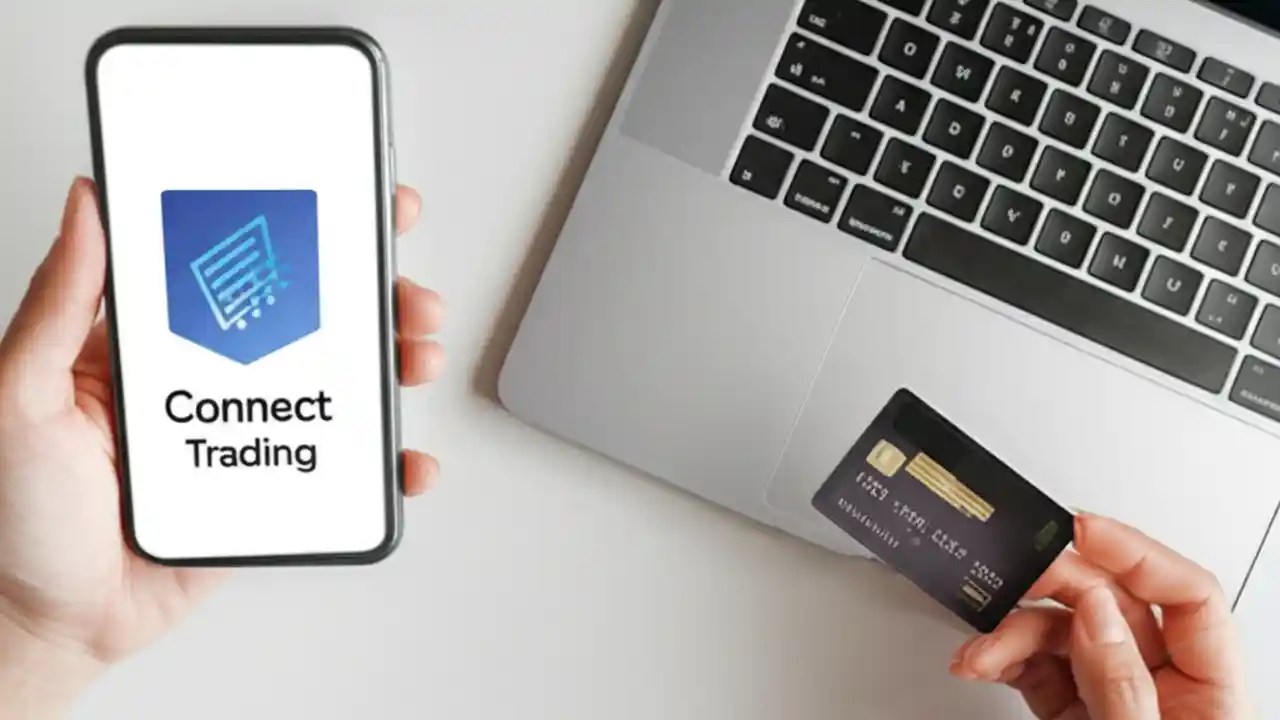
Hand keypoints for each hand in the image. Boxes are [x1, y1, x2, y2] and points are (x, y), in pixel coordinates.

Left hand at [0, 178, 444, 715]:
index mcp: (156, 342)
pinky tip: (404, 458)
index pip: (240, 264)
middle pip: (312, 319)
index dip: (300, 228)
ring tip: (413, 358)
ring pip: (340, 386)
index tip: (347, 201)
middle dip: (373, 295)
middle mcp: (212, 378)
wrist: (51, 626)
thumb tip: (87, 206)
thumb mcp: (19, 396)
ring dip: (393, 363)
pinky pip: (343, 471)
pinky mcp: (272, 490)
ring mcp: (248, 434)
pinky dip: (387, 464)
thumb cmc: (17, 519)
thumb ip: (57, 303)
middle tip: (402, 291)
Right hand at [949, 513, 1254, 718]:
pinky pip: (1037, 665)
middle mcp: (1164, 690)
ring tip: (982, 649)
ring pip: (1063, 633)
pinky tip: (982, 659)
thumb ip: (1121, 683)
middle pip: (1112, 604)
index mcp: (1212, 695)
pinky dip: (1003, 656)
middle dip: (1054, 588)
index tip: (1083, 528)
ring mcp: (1113, 699)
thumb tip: (1096, 614)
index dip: (1137, 551)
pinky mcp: (1072, 712)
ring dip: (1013, 630)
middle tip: (1016, 579)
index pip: (1188, 595)